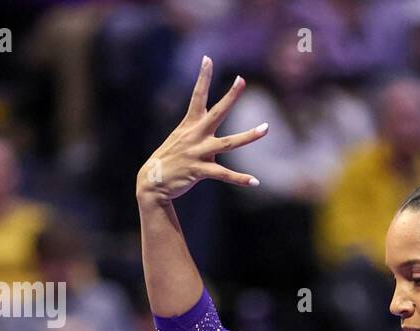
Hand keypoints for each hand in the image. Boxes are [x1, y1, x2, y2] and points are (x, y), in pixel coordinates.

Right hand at [136, 55, 267, 203]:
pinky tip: (255, 182)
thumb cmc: (171, 159)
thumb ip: (196, 127)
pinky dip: (240, 178)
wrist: (153, 182)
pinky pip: (224, 174)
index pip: (197, 96)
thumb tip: (208, 119)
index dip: (202, 77)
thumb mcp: (181, 138)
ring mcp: (198, 152)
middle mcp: (195, 135)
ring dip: (249, 136)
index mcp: (190, 124)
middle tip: (241, 80)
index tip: (208, 59)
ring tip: (266, 128)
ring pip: (229, 143)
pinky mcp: (199, 170)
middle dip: (231, 96)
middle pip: (217, 112)